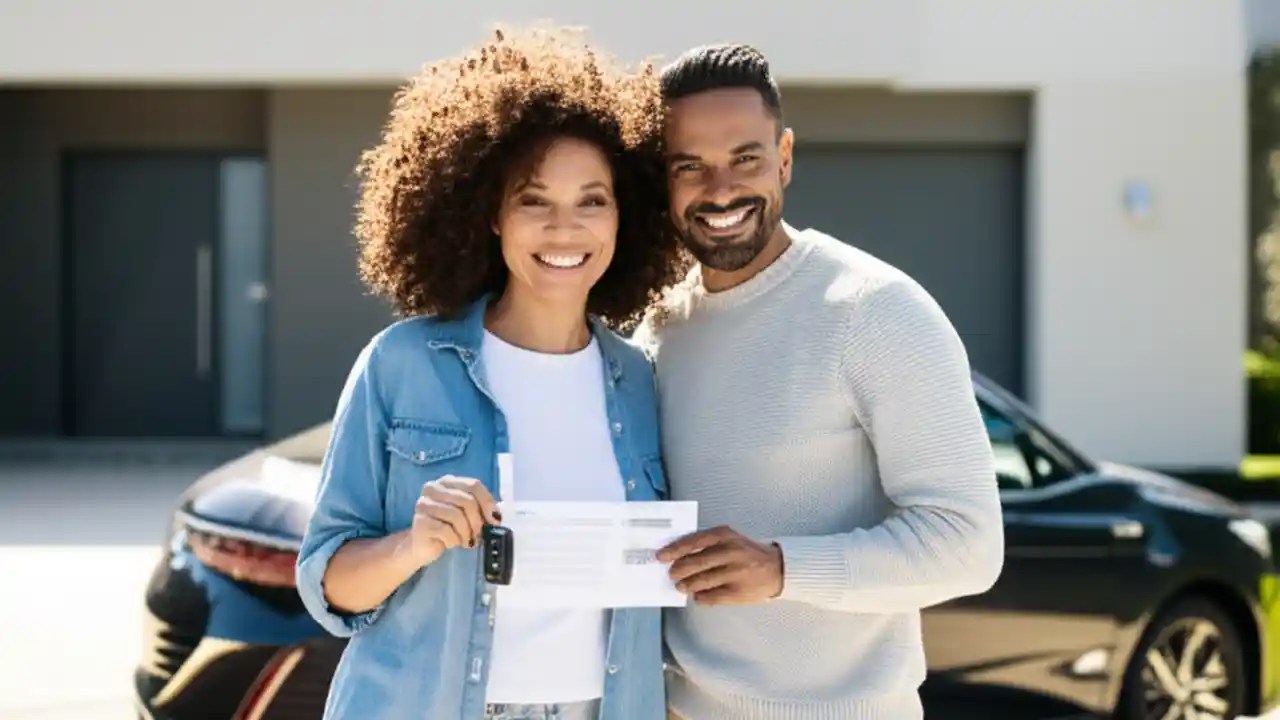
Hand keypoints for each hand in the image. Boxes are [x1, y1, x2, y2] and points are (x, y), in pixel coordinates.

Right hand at [410, 475, 500, 564]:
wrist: (423, 546)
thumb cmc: (448, 528)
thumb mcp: (468, 515)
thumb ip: (482, 509)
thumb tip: (496, 516)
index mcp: (448, 481)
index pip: (474, 485)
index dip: (487, 503)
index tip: (493, 521)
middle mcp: (433, 488)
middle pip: (467, 501)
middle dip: (477, 522)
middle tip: (478, 536)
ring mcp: (424, 503)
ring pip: (456, 516)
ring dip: (466, 533)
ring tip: (465, 541)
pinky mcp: (420, 522)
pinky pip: (446, 531)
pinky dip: (454, 540)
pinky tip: (451, 543)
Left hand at [657, 526, 783, 605]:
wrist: (777, 568)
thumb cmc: (746, 552)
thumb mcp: (730, 539)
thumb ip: (706, 544)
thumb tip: (676, 556)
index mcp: (725, 535)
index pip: (693, 541)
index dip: (674, 550)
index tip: (660, 556)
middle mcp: (730, 552)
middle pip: (695, 563)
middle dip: (678, 570)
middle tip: (671, 575)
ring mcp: (734, 572)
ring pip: (701, 581)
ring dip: (687, 585)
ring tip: (681, 587)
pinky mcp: (738, 592)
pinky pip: (711, 596)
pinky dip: (700, 597)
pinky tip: (697, 596)